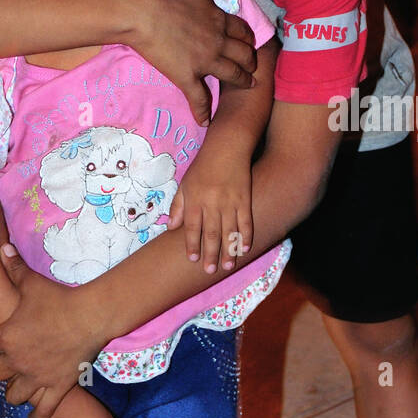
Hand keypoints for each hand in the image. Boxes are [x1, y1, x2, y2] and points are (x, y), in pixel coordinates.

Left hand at [0, 246, 105, 417]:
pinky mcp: (57, 388)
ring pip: (13, 396)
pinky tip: (34, 416)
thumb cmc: (59, 298)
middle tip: (4, 363)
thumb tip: (1, 248)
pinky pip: (42, 412)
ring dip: (13, 391)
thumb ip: (14, 267)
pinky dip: (37, 416)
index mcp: (7, 336)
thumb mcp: (33, 282)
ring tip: (18, 384)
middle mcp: (18, 360)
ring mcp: (37, 377)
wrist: (91, 315)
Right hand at [127, 0, 255, 123]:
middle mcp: (218, 43)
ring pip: (232, 75)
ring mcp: (204, 62)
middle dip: (251, 61)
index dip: (249, 38)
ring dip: (242, 81)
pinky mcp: (187, 77)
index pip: (243, 32)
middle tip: (252, 66)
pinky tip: (206, 121)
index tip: (250, 42)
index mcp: (220, 20)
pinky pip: (199, 98)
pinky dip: (203, 111)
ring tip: (248, 85)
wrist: (143, 13)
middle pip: (244, 55)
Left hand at [167, 144, 252, 273]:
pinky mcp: (245, 198)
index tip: (192, 259)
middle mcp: (212, 203)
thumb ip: (178, 205)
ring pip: (229, 231)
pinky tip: (245, 248)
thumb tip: (171, 227)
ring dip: (228, 250)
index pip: (192, 227)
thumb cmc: (203, 167)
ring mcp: (230, 201)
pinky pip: (246, 221)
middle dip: (210, 253)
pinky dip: (246, 236)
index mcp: (195, 199)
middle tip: (210, 270)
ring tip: (228, 266)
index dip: (192, 244)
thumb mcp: (185, 183)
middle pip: (211, 233)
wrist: (226, 147)